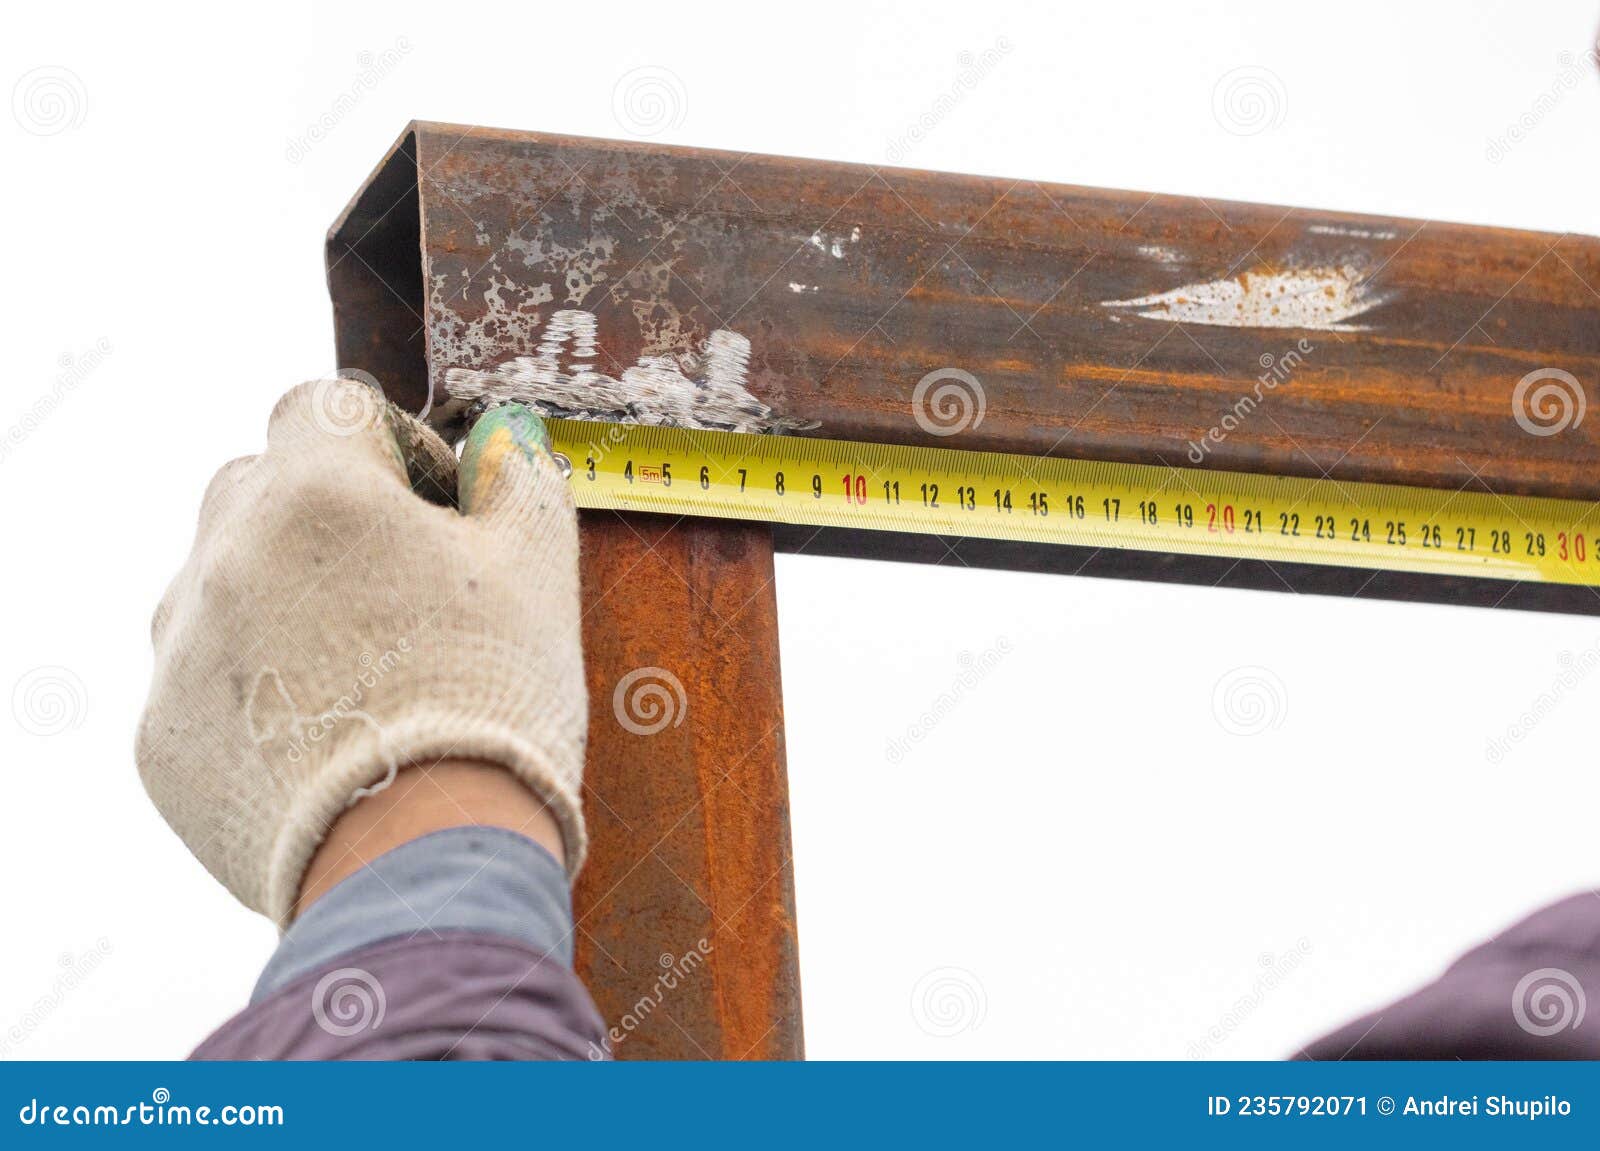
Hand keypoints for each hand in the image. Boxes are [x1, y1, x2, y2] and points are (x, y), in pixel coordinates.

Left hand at [137, 380, 586, 924]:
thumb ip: (521, 482)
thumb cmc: (490, 704)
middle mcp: (226, 554)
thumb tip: (507, 449)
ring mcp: (184, 647)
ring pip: (219, 580)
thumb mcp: (539, 570)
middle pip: (258, 485)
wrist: (425, 860)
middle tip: (398, 585)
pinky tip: (324, 733)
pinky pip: (203, 677)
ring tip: (360, 670)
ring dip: (279, 596)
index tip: (431, 506)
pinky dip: (254, 687)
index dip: (388, 443)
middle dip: (323, 514)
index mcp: (317, 493)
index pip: (325, 406)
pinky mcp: (165, 734)